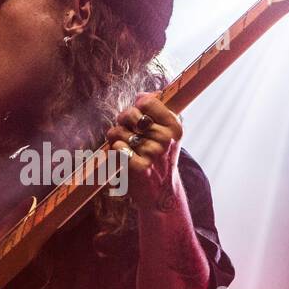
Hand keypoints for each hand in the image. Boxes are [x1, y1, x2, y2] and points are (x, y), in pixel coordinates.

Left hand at [106, 92, 184, 208]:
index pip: (147, 101)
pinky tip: (122, 158)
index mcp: (173, 126)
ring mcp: (152, 153)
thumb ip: (156, 111)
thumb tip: (142, 95)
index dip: (137, 107)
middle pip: (129, 115)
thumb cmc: (159, 159)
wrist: (160, 193)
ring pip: (117, 131)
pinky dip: (114, 152)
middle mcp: (165, 138)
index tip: (139, 119)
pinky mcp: (139, 167)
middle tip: (129, 134)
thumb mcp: (167, 133)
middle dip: (122, 122)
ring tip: (126, 148)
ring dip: (115, 139)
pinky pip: (116, 148)